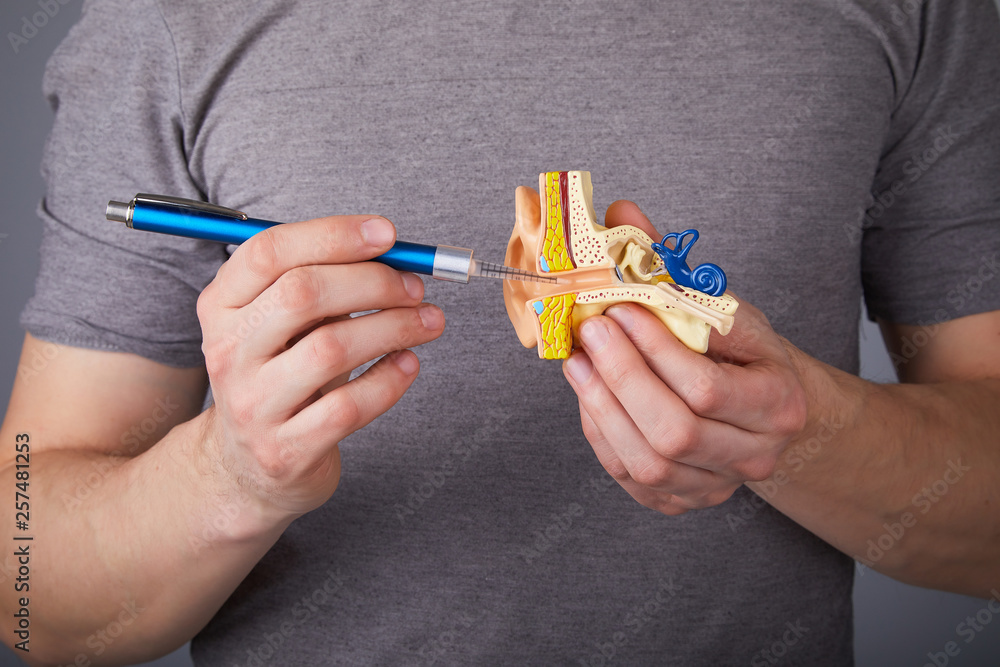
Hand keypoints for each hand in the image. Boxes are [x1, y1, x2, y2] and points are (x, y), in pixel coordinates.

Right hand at [194, 215, 444, 518]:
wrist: (248, 469)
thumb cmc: (282, 377)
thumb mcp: (285, 325)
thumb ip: (326, 284)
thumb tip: (396, 254)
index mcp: (222, 306)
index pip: (269, 252)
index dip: (333, 235)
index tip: (387, 234)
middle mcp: (229, 351)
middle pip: (303, 293)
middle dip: (374, 281)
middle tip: (415, 288)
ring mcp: (253, 404)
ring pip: (332, 347)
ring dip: (394, 327)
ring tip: (429, 322)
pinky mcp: (285, 450)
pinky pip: (348, 406)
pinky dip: (390, 379)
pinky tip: (408, 364)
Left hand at [561, 202, 807, 514]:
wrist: (768, 410)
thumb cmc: (747, 356)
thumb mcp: (725, 307)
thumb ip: (674, 267)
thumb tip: (622, 214)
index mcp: (778, 404)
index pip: (705, 387)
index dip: (653, 348)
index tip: (620, 309)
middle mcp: (753, 454)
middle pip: (674, 431)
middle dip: (621, 376)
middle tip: (591, 331)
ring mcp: (715, 485)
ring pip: (647, 461)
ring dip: (601, 405)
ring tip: (579, 361)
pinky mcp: (680, 500)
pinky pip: (628, 475)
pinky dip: (600, 432)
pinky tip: (590, 394)